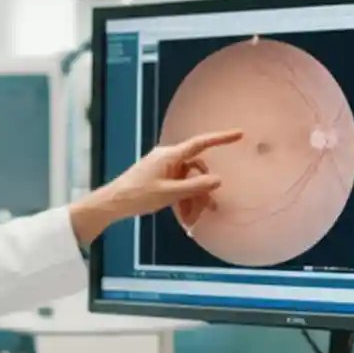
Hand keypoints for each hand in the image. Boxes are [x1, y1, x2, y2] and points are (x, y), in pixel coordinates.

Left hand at [69, 129, 243, 245]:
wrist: (114, 203)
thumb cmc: (138, 195)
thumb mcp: (169, 193)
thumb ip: (194, 187)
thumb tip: (218, 179)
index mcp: (170, 156)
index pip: (201, 144)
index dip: (221, 138)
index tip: (239, 134)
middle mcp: (169, 158)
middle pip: (196, 170)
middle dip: (202, 189)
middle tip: (207, 209)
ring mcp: (164, 168)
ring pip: (189, 180)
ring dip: (193, 198)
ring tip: (191, 218)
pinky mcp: (160, 178)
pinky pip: (179, 186)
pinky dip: (184, 199)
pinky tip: (184, 215)